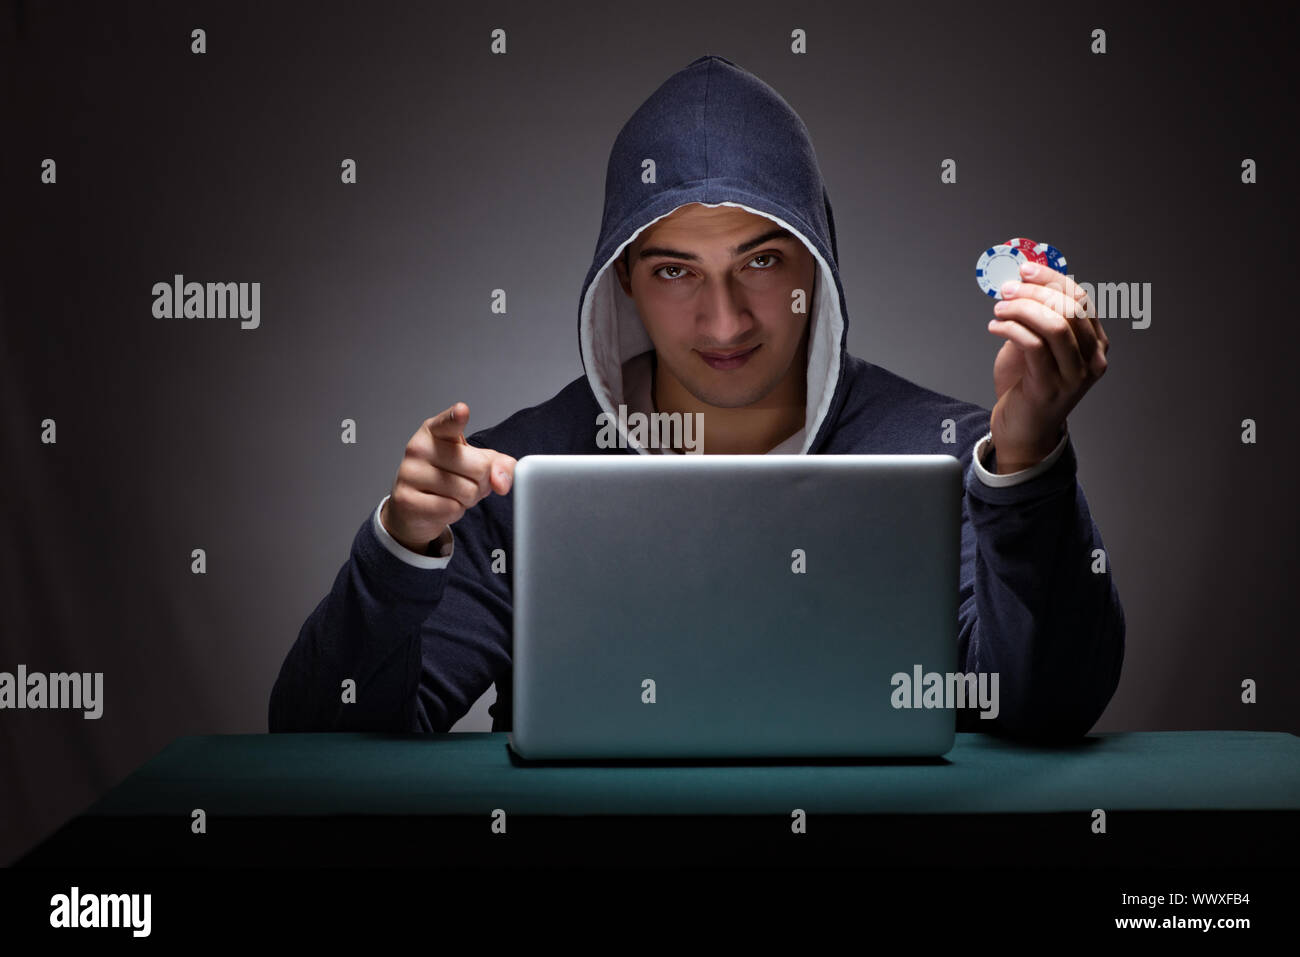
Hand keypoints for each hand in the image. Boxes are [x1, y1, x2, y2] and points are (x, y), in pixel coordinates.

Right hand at [382, 403, 516, 552]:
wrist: (415, 506)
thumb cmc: (448, 476)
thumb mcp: (478, 462)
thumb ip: (500, 465)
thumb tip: (502, 482)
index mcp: (436, 430)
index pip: (449, 423)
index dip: (457, 417)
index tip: (462, 411)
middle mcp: (418, 447)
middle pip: (479, 468)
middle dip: (482, 483)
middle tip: (466, 481)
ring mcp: (409, 473)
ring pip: (467, 492)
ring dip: (469, 499)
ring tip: (452, 494)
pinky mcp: (407, 499)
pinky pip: (452, 509)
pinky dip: (455, 512)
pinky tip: (441, 505)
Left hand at [986, 260, 1109, 469]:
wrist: (1023, 430)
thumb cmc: (1028, 385)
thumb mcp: (1037, 345)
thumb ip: (1036, 317)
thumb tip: (1019, 283)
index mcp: (1094, 343)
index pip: (1080, 299)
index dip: (1051, 279)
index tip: (1025, 270)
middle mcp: (1092, 358)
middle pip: (1069, 308)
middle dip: (1034, 292)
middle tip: (1006, 290)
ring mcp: (1074, 375)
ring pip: (1054, 325)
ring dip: (1021, 309)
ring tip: (999, 309)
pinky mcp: (1051, 387)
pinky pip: (1033, 345)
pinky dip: (1011, 329)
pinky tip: (995, 327)